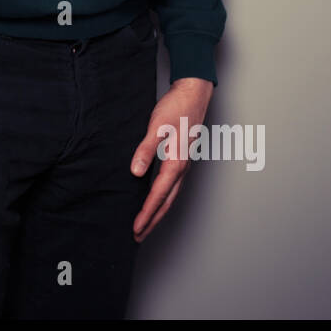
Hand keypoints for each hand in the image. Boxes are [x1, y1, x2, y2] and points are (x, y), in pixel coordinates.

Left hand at [130, 76, 213, 241]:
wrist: (194, 93)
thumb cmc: (176, 108)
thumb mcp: (156, 127)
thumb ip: (145, 149)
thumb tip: (136, 172)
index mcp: (176, 163)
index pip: (158, 195)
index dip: (146, 214)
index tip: (136, 229)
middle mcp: (182, 168)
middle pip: (166, 202)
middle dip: (152, 221)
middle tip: (138, 236)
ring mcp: (183, 165)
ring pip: (171, 196)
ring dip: (158, 212)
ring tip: (145, 225)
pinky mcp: (181, 159)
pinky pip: (172, 186)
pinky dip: (163, 199)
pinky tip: (155, 199)